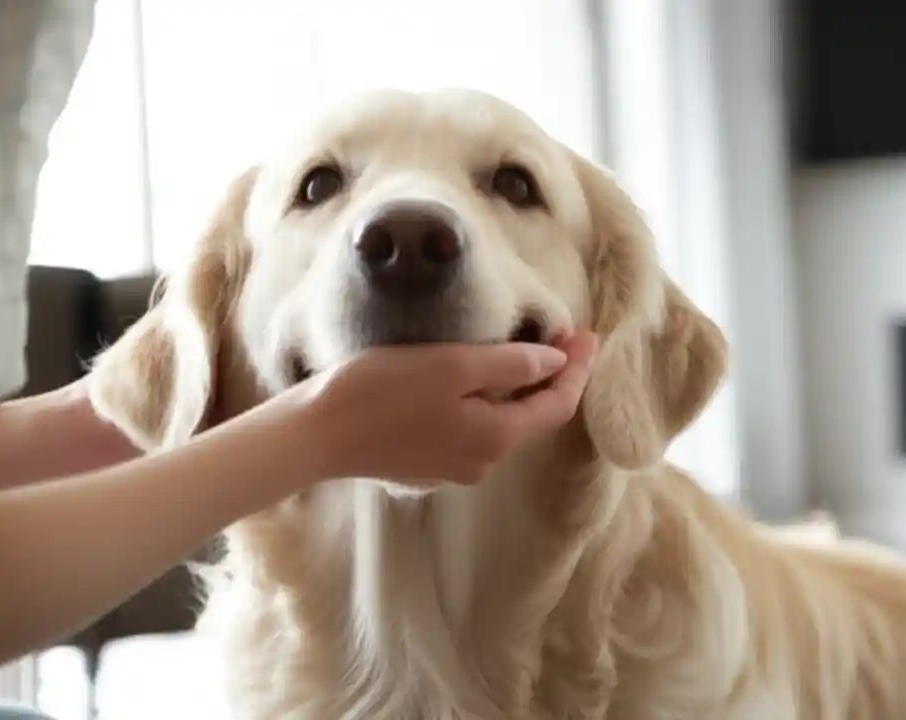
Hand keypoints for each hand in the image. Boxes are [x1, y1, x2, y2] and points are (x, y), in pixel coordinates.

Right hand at [294, 333, 597, 484]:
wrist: (316, 434)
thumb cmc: (382, 391)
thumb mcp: (453, 365)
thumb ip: (511, 363)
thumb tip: (557, 360)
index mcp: (496, 437)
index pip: (557, 404)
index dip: (578, 369)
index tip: (589, 335)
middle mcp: (483, 461)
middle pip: (534, 416)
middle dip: (555, 376)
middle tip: (566, 336)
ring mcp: (455, 467)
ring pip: (504, 423)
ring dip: (522, 388)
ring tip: (530, 350)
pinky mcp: (429, 463)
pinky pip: (476, 429)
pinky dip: (492, 401)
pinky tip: (483, 378)